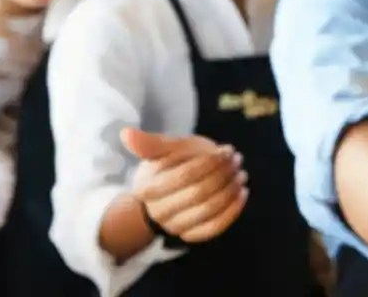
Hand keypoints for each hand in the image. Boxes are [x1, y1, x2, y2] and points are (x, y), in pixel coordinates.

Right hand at [122, 127, 248, 243]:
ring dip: (230, 191)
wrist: (167, 193)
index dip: (211, 162)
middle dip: (223, 175)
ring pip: (208, 211)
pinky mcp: (190, 236)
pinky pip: (213, 228)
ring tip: (241, 174)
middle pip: (199, 193)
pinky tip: (242, 193)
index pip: (186, 175)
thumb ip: (150, 144)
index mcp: (149, 188)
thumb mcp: (162, 150)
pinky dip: (232, 211)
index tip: (226, 151)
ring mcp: (175, 226)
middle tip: (237, 161)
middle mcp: (160, 211)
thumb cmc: (169, 164)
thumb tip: (126, 133)